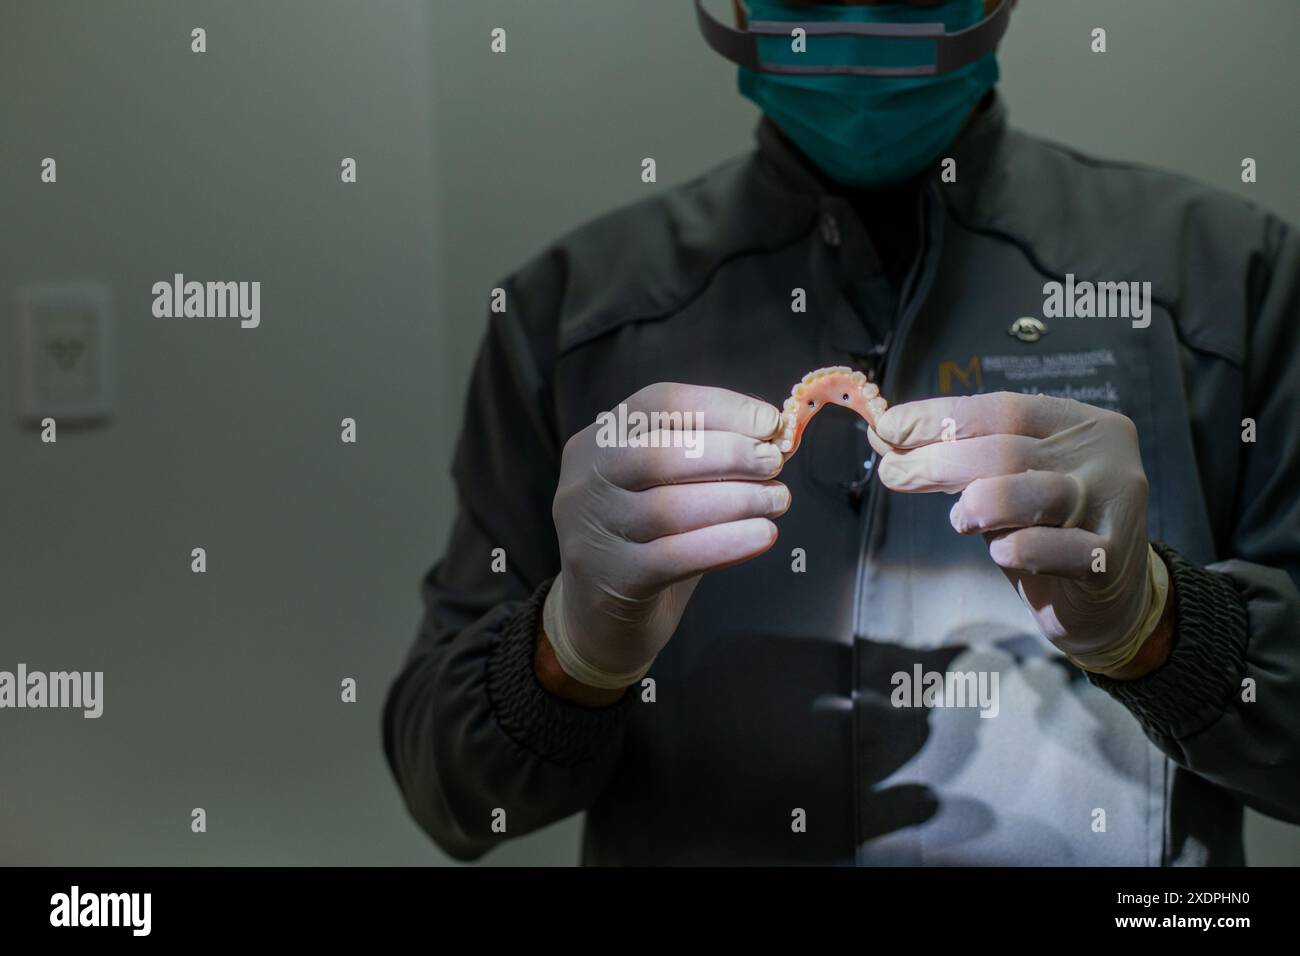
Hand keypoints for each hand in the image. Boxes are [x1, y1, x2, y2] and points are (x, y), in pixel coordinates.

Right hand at [548, 383, 788, 687]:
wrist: (600, 620)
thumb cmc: (645, 540)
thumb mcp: (662, 486)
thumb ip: (704, 455)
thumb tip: (770, 432)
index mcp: (596, 443)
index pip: (656, 404)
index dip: (718, 407)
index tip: (769, 421)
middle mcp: (584, 482)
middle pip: (660, 453)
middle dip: (730, 454)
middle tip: (774, 463)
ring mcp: (592, 532)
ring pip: (670, 506)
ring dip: (737, 499)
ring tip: (777, 500)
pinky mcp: (613, 579)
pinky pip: (677, 556)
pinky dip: (727, 542)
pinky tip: (762, 535)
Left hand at [871, 392, 1164, 673]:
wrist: (1111, 599)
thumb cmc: (1047, 530)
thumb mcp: (1006, 483)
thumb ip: (961, 458)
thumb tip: (885, 435)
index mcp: (1078, 422)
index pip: (999, 409)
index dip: (938, 417)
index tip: (886, 429)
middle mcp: (1102, 455)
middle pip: (1004, 449)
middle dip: (936, 461)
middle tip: (892, 473)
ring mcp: (1111, 505)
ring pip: (1025, 493)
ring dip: (975, 505)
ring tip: (961, 518)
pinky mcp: (1109, 559)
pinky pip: (1043, 548)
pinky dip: (1011, 549)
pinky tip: (1002, 551)